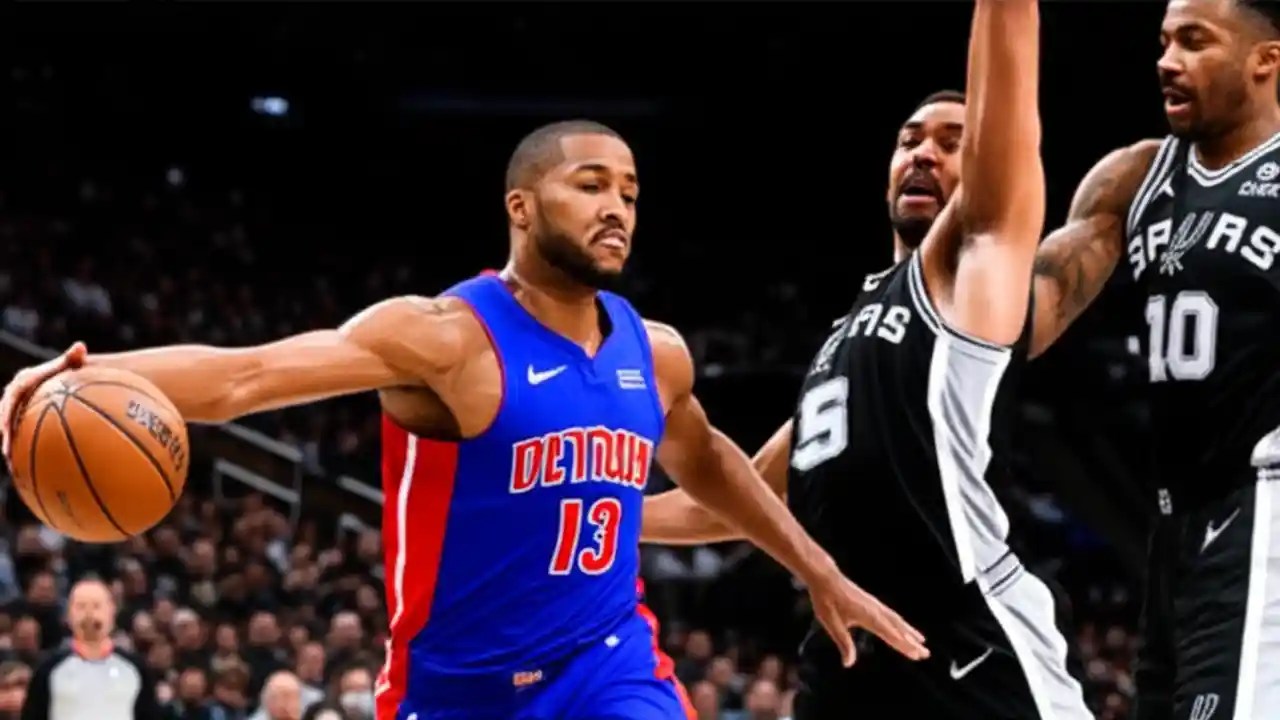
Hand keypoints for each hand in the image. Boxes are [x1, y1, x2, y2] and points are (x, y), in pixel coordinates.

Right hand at [0, 341, 86, 461]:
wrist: (67, 377)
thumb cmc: (71, 371)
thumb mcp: (72, 364)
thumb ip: (73, 358)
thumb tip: (80, 347)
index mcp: (23, 382)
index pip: (12, 397)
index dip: (6, 413)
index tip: (5, 428)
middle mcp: (16, 396)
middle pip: (5, 417)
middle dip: (5, 434)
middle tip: (7, 450)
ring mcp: (18, 408)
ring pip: (10, 429)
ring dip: (10, 446)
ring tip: (13, 465)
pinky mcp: (23, 418)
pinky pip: (21, 434)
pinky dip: (23, 448)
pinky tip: (28, 468)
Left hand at [807, 566, 928, 666]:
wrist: (825, 577)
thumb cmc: (826, 599)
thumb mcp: (831, 623)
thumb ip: (843, 642)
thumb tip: (848, 663)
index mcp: (868, 616)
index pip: (890, 635)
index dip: (904, 646)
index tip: (917, 654)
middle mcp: (875, 610)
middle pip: (898, 628)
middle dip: (912, 641)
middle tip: (925, 653)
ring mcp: (875, 604)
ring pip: (896, 620)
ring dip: (909, 631)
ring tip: (921, 639)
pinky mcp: (871, 602)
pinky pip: (891, 614)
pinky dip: (900, 622)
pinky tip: (902, 625)